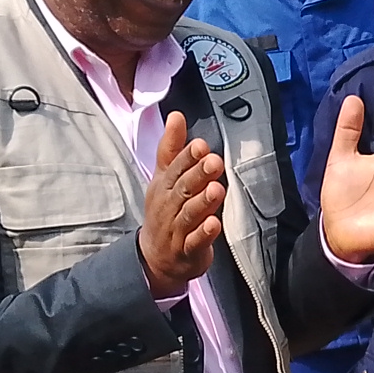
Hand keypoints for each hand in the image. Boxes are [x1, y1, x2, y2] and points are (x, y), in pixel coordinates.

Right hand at [138, 112, 223, 299]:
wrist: (156, 257)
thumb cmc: (166, 210)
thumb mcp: (165, 178)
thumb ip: (172, 147)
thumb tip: (176, 115)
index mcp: (164, 186)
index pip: (174, 168)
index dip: (187, 157)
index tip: (201, 145)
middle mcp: (168, 205)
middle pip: (183, 188)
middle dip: (198, 174)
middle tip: (214, 161)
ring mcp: (176, 229)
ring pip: (189, 214)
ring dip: (203, 202)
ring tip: (217, 189)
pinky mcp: (187, 250)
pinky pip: (194, 241)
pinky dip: (204, 233)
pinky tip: (215, 224)